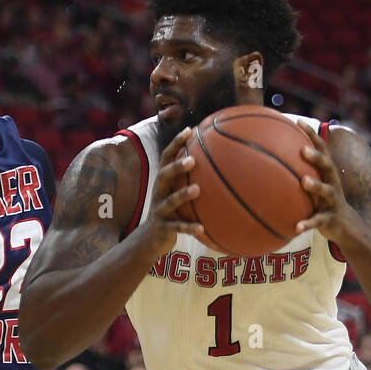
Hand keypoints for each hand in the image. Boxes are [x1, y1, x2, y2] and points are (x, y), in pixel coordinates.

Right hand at [136, 127, 220, 254]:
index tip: (190, 130)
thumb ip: (191, 179)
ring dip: (182, 195)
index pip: (166, 158)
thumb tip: (220, 166)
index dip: (176, 143)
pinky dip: (189, 227)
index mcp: (163, 182)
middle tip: (192, 160)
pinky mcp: (163, 228)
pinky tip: (202, 229)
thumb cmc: (171, 212)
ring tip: (197, 189)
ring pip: (170, 201)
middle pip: (164, 175)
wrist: (150, 239)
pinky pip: (177, 227)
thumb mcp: (177, 194)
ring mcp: (159, 210)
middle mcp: (158, 193)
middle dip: (176, 167)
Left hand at [294, 122, 355, 242]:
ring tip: (304, 182)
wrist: (345, 226)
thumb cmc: (323, 201)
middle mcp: (332, 182)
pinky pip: (317, 220)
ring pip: (326, 191)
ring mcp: (332, 200)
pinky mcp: (329, 218)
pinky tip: (296, 228)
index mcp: (327, 173)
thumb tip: (270, 161)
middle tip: (303, 150)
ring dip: (315, 185)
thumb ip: (298, 172)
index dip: (311, 135)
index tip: (298, 122)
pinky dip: (307, 223)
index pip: (321, 148)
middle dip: (316, 157)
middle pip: (327, 165)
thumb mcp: (315, 184)